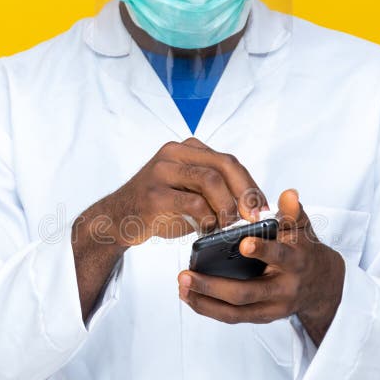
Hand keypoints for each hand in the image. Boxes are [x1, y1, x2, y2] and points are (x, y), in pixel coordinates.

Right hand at [83, 138, 268, 246]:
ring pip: (210, 181)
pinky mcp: (153, 194)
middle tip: (255, 217)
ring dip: (228, 206)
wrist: (116, 220)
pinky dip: (207, 218)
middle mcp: (174, 153)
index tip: (263, 208)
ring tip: (232, 226)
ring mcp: (161, 171)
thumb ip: (216, 191)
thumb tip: (254, 206)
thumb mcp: (189, 193)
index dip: (250, 184)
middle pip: (224, 165)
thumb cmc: (158, 209)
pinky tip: (209, 230)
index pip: (228, 161)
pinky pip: (192, 203)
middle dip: (246, 192)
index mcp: (186, 149)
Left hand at [177, 189, 344, 345]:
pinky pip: (232, 317)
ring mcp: (272, 308)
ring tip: (181, 287)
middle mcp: (283, 289)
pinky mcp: (261, 317)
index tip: (243, 243)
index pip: (279, 256)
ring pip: (235, 312)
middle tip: (185, 275)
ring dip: (205, 301)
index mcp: (295, 262)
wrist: (321, 286)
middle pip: (246, 293)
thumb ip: (292, 211)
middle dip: (213, 286)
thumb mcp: (303, 228)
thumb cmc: (304, 250)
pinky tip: (189, 297)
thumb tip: (288, 193)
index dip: (263, 250)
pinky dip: (209, 309)